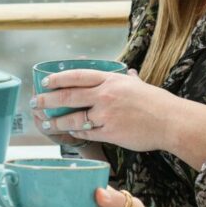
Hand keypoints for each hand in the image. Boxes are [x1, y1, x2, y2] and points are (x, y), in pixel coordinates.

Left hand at [32, 68, 176, 153]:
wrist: (169, 120)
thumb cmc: (156, 101)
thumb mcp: (138, 84)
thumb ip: (129, 79)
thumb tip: (129, 73)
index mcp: (111, 79)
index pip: (78, 76)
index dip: (59, 78)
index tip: (45, 81)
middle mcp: (105, 95)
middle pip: (69, 96)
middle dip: (48, 100)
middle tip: (36, 102)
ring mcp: (106, 114)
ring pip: (73, 118)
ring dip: (56, 122)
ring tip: (45, 123)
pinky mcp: (109, 132)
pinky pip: (86, 133)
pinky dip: (76, 133)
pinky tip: (69, 134)